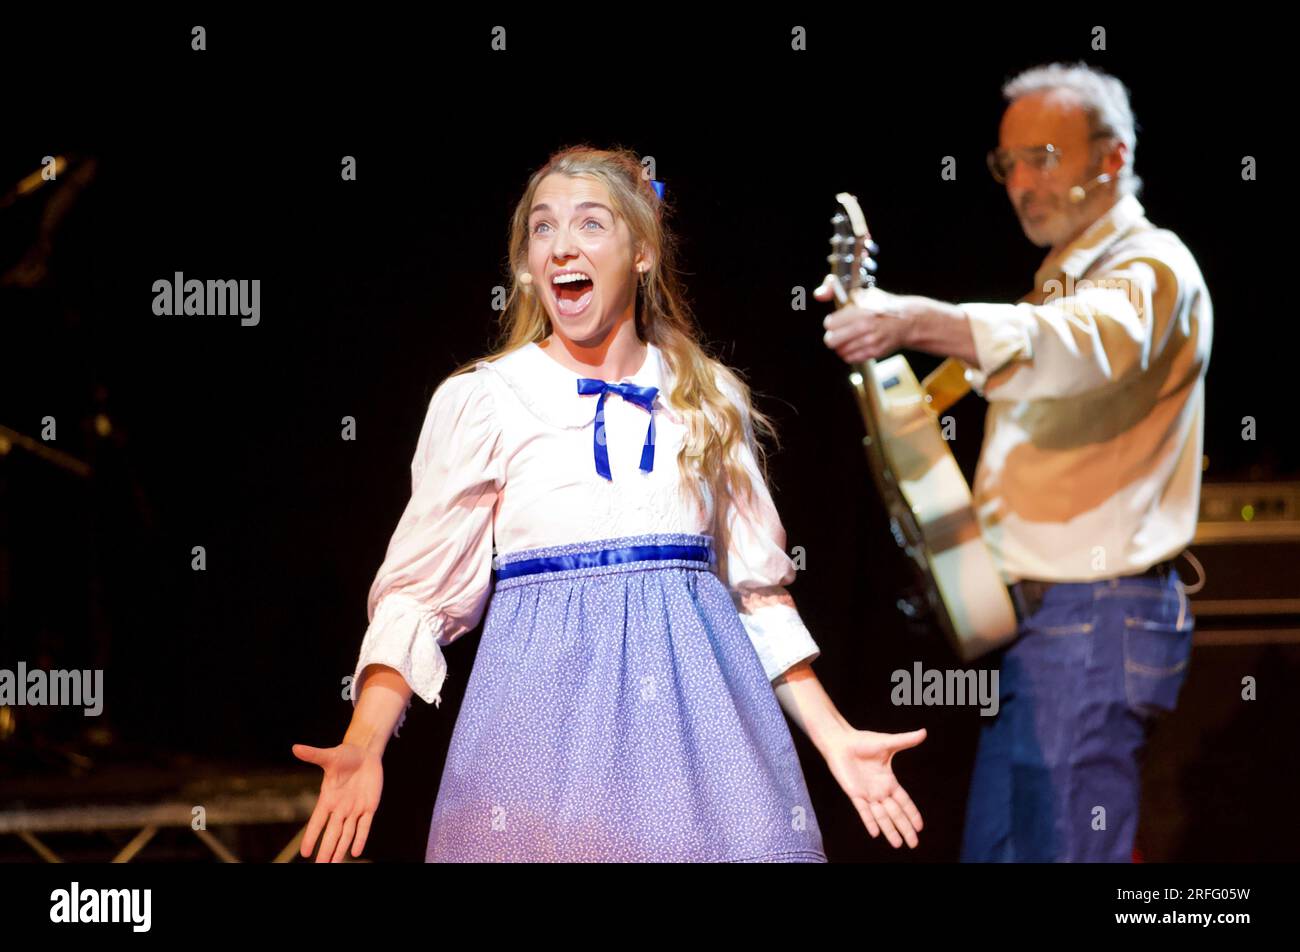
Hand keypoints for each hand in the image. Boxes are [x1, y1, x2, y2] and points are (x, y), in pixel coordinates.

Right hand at [292, 740, 383, 862]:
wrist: (365, 753)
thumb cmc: (345, 755)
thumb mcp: (330, 756)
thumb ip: (313, 755)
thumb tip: (295, 747)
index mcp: (328, 798)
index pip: (317, 821)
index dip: (311, 836)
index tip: (304, 852)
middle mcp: (340, 808)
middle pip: (332, 833)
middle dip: (326, 850)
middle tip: (320, 866)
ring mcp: (354, 809)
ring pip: (347, 834)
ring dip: (340, 849)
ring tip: (333, 864)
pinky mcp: (369, 807)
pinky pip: (364, 826)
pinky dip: (360, 838)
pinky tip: (356, 851)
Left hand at [814, 277, 914, 363]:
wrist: (906, 320)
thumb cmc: (881, 305)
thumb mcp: (860, 291)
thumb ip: (835, 289)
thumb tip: (818, 295)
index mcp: (861, 310)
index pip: (830, 324)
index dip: (831, 323)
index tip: (836, 321)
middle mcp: (866, 327)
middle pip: (831, 341)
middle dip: (832, 337)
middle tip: (838, 333)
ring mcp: (871, 341)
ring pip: (840, 351)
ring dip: (841, 346)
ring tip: (849, 338)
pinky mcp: (875, 352)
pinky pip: (851, 358)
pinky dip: (850, 353)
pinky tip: (856, 344)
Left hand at [821, 726, 926, 847]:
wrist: (840, 741)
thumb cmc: (862, 741)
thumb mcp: (888, 743)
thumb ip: (906, 740)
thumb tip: (924, 732)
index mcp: (889, 781)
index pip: (904, 801)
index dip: (912, 813)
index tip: (921, 826)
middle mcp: (879, 790)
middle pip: (895, 813)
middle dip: (905, 828)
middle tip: (914, 843)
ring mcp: (867, 793)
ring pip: (881, 816)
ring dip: (889, 830)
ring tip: (898, 844)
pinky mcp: (854, 793)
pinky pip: (863, 810)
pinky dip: (870, 821)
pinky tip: (875, 833)